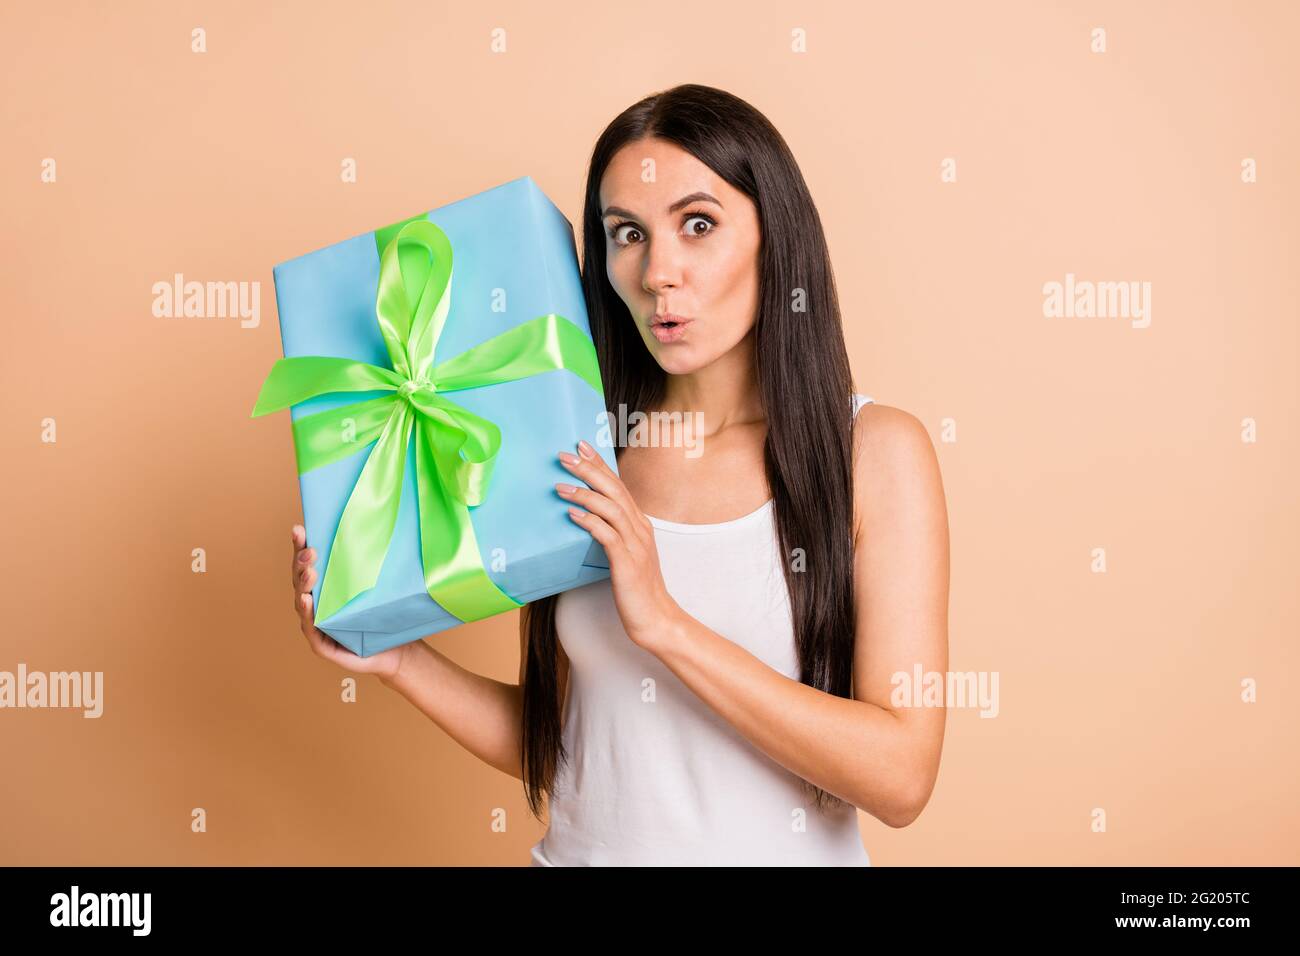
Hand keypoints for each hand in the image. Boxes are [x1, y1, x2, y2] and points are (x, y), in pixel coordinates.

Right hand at [290, 524, 409, 681]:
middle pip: (300, 580)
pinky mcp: (321, 645)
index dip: (300, 547)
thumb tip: (376, 527)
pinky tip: (305, 600)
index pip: (307, 564)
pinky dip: (307, 612)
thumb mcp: (378, 585)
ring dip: (304, 585)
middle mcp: (316, 604)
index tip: (299, 529)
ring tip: (310, 572)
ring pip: (302, 602)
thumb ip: (369, 564)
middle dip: (302, 564)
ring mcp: (316, 625)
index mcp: (325, 588)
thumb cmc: (385, 614)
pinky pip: (310, 627)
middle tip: (310, 552)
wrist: (398, 650)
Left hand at [555, 440, 682, 650]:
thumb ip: (611, 533)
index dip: (600, 464)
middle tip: (565, 456)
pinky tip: (572, 514)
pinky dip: (590, 521)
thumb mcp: (625, 554)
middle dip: (590, 470)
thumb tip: (585, 517)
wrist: (655, 618)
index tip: (581, 446)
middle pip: (615, 490)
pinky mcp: (627, 563)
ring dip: (585, 494)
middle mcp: (640, 529)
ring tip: (560, 486)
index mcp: (640, 524)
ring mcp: (635, 545)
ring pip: (611, 509)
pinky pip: (607, 536)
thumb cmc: (636, 588)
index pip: (618, 486)